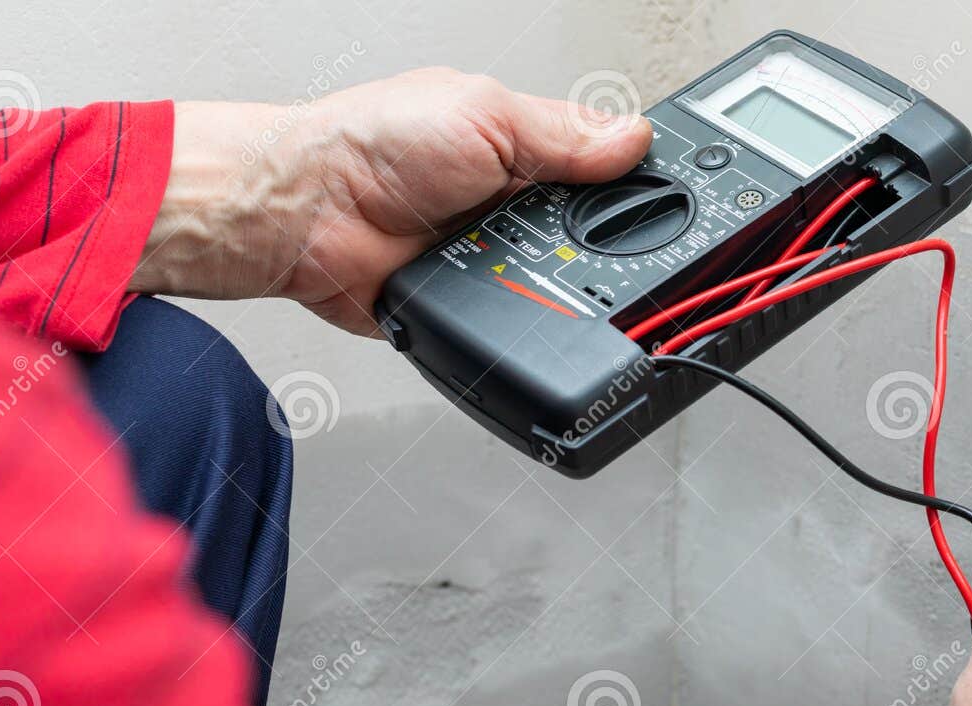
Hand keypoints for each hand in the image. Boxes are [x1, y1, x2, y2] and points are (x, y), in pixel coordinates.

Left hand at [132, 69, 652, 333]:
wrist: (308, 215)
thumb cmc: (370, 144)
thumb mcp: (485, 113)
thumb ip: (562, 132)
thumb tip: (634, 137)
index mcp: (520, 150)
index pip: (601, 171)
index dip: (631, 184)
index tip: (663, 197)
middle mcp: (511, 205)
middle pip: (593, 236)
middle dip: (596, 239)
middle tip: (579, 230)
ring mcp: (494, 259)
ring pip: (562, 286)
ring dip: (556, 280)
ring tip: (531, 259)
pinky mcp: (474, 310)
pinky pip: (518, 326)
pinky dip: (522, 318)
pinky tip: (514, 297)